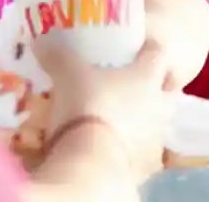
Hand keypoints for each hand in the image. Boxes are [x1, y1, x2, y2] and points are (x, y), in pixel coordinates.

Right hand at [33, 39, 171, 183]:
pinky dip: (130, 148)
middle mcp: (158, 105)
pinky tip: (111, 145)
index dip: (149, 48)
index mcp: (147, 76)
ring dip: (142, 119)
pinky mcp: (144, 165)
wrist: (92, 162)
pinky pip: (142, 153)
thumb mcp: (68, 74)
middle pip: (166, 90)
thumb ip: (58, 56)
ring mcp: (154, 137)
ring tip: (117, 117)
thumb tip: (41, 42)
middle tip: (130, 84)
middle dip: (153, 87)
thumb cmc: (88, 105)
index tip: (137, 47)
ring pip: (156, 122)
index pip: (158, 53)